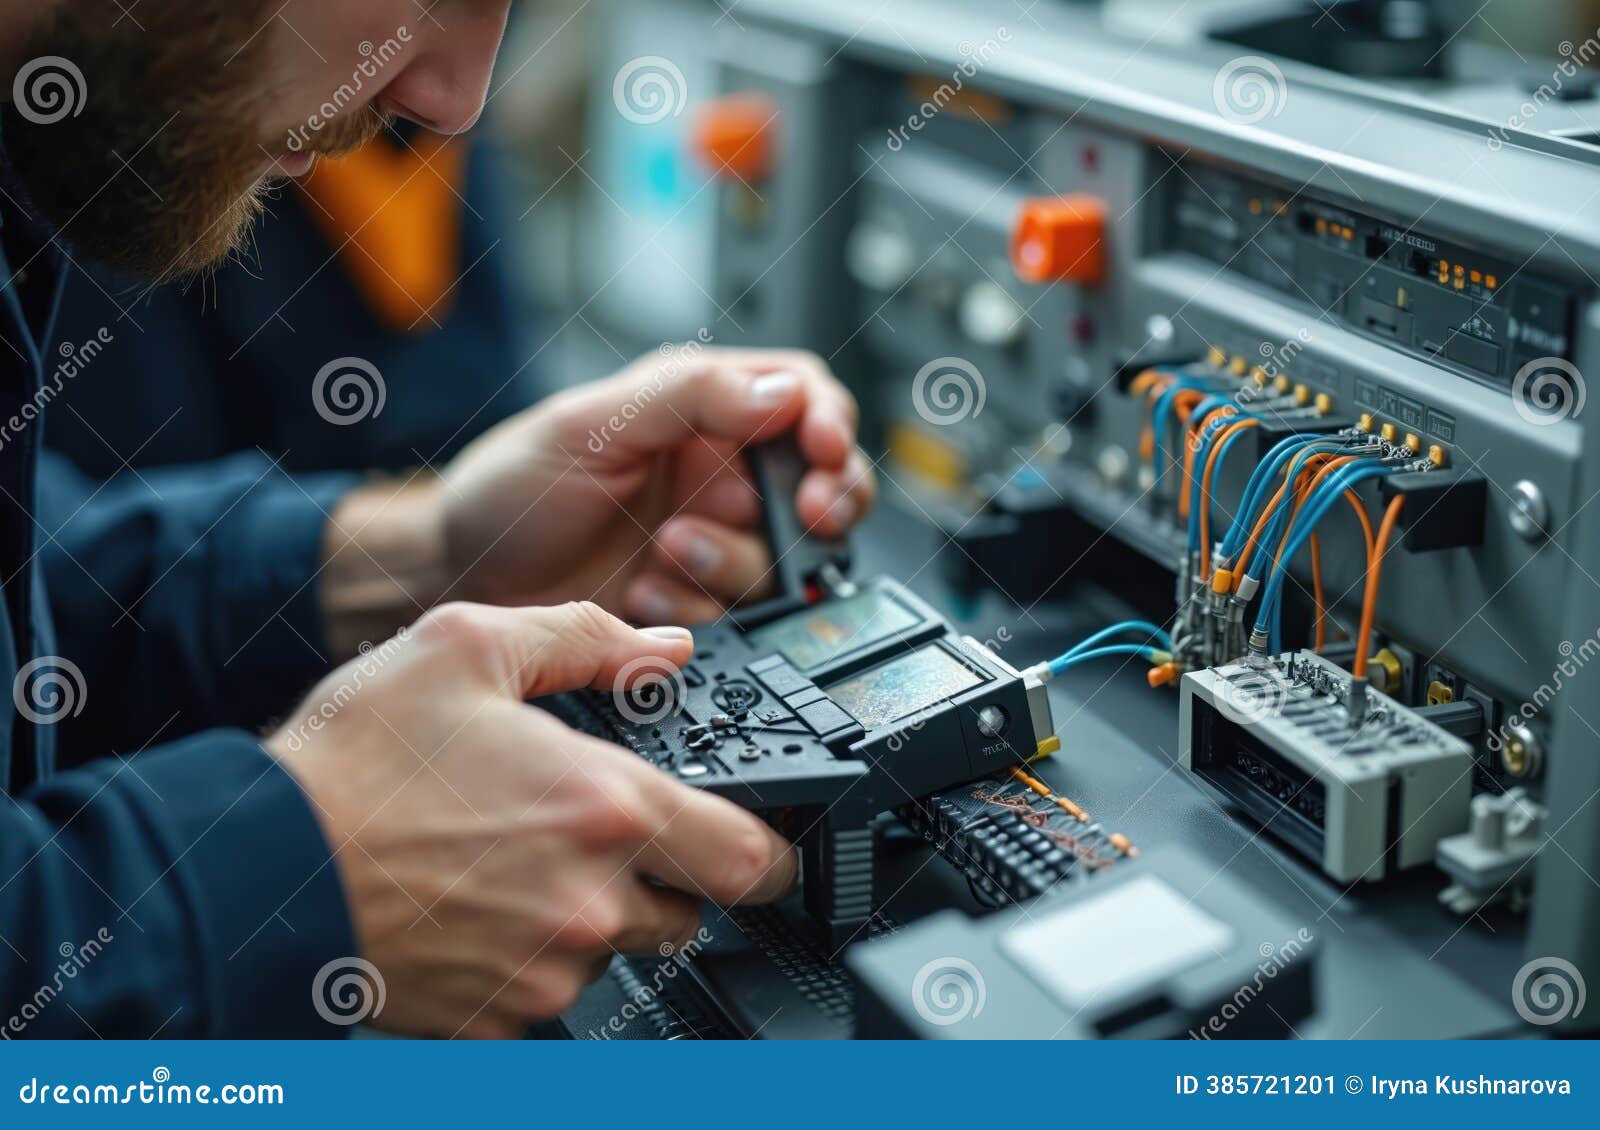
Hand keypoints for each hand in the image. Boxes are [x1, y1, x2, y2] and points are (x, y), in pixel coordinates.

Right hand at [268, 600, 797, 1038]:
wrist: (260, 869)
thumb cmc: (353, 764)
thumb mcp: (466, 648)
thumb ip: (584, 637)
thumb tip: (663, 648)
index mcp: (603, 809)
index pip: (751, 858)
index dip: (769, 847)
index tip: (760, 836)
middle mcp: (591, 902)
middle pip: (693, 910)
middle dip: (671, 874)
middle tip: (609, 835)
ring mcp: (547, 972)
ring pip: (621, 950)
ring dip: (598, 912)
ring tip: (522, 861)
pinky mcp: (500, 1021)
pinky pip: (553, 993)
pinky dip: (535, 955)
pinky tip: (482, 906)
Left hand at [319, 348, 875, 655]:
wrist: (463, 579)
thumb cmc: (511, 488)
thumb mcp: (589, 424)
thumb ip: (688, 397)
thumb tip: (780, 392)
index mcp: (702, 409)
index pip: (802, 396)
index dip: (828, 420)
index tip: (823, 449)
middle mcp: (718, 473)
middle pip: (823, 481)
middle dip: (826, 500)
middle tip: (806, 516)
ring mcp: (715, 541)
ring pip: (786, 554)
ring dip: (735, 557)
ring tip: (667, 550)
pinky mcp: (700, 601)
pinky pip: (742, 611)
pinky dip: (700, 604)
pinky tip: (644, 592)